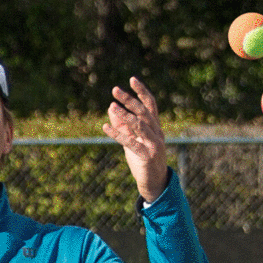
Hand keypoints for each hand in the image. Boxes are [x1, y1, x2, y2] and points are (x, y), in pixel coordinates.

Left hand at [104, 78, 171, 200]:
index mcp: (155, 127)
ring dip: (125, 115)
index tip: (132, 79)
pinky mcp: (148, 156)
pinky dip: (118, 134)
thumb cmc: (143, 160)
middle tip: (115, 90)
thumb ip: (123, 125)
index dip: (142, 91)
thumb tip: (111, 107)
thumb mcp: (131, 140)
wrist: (154, 183)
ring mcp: (154, 144)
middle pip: (144, 112)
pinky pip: (131, 143)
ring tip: (112, 105)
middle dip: (129, 99)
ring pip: (140, 125)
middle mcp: (157, 133)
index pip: (150, 104)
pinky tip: (105, 127)